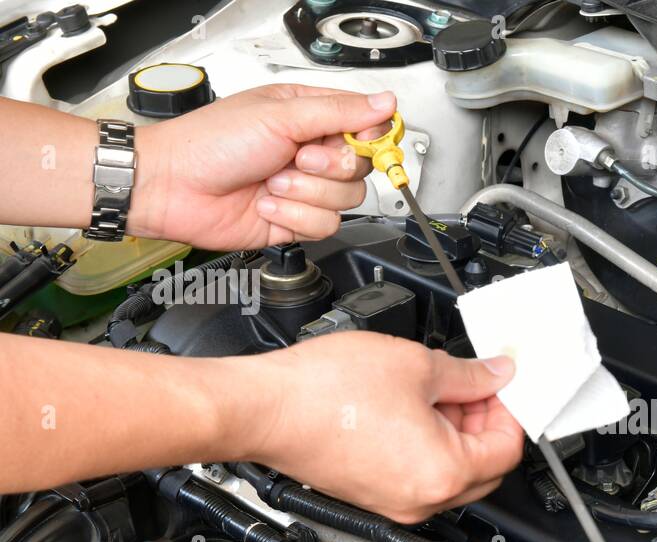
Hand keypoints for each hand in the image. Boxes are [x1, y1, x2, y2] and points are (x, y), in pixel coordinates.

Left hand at [129, 84, 397, 248]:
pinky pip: (324, 225)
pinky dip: (294, 216)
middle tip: (298, 158)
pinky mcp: (296, 220)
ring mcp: (305, 189)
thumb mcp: (280, 114)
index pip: (365, 126)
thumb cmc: (211, 143)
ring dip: (305, 194)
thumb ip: (338, 111)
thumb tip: (384, 104)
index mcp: (310, 116)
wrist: (174, 187)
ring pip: (346, 200)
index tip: (359, 141)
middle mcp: (311, 152)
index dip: (369, 137)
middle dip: (329, 168)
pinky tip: (267, 204)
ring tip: (271, 182)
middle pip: (360, 168)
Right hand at [232, 332, 523, 522]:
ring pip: (450, 472)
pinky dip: (426, 445)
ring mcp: (395, 503)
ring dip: (455, 432)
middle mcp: (422, 501)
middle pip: (485, 468)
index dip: (512, 410)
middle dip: (485, 422)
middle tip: (474, 384)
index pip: (508, 449)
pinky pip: (418, 475)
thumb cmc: (324, 393)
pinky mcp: (372, 496)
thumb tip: (497, 375)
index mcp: (443, 474)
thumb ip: (469, 374)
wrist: (263, 408)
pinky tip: (409, 407)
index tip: (503, 385)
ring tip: (435, 389)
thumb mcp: (416, 365)